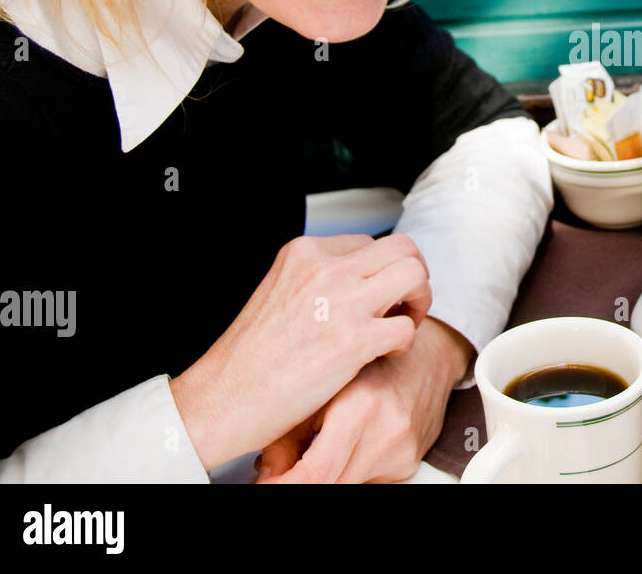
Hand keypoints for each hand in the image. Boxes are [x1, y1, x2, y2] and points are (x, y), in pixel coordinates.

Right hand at [170, 234, 430, 471]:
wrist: (222, 398)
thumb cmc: (250, 357)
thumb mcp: (279, 291)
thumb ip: (319, 278)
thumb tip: (364, 279)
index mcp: (304, 253)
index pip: (370, 242)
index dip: (381, 271)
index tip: (377, 297)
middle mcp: (324, 269)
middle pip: (403, 248)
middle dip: (414, 277)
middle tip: (404, 305)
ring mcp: (340, 302)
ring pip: (415, 275)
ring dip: (419, 302)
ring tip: (401, 325)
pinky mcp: (352, 341)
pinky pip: (407, 328)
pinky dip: (404, 343)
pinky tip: (384, 355)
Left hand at [254, 317, 471, 483]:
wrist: (429, 356)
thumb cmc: (371, 362)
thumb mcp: (321, 386)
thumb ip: (288, 435)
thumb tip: (268, 475)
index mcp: (361, 407)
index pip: (318, 474)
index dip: (285, 485)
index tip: (267, 484)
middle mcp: (387, 433)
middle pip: (331, 484)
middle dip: (303, 480)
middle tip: (284, 469)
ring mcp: (403, 452)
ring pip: (348, 484)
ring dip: (327, 474)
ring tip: (322, 442)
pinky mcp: (409, 463)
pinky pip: (367, 479)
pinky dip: (350, 468)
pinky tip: (352, 441)